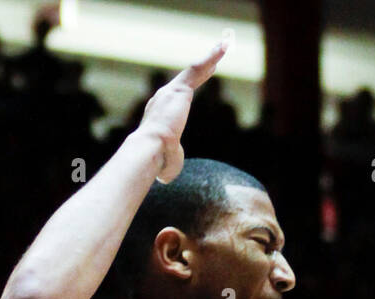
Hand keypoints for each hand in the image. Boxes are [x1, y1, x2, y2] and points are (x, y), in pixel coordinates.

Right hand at [135, 41, 227, 182]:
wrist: (149, 150)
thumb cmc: (156, 160)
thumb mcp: (166, 161)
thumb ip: (169, 162)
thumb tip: (165, 176)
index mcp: (159, 113)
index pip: (178, 96)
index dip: (190, 86)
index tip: (200, 79)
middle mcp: (163, 98)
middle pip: (187, 79)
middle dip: (202, 68)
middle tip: (215, 58)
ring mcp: (170, 92)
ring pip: (194, 70)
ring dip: (210, 56)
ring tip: (225, 45)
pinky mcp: (180, 90)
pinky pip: (198, 69)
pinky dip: (211, 57)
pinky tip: (223, 49)